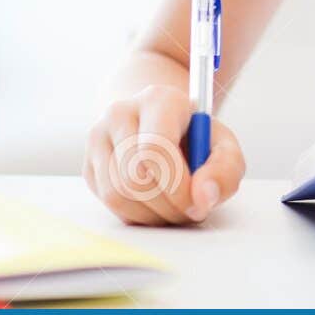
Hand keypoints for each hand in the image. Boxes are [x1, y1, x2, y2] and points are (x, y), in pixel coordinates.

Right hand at [82, 85, 244, 225]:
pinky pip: (108, 203)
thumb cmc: (195, 135)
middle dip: (167, 205)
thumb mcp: (223, 145)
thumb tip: (203, 198)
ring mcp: (98, 136)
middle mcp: (121, 112)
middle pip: (134, 177)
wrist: (162, 121)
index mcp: (159, 99)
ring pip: (117, 194)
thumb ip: (225, 169)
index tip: (198, 202)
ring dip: (151, 215)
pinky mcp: (89, 162)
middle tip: (189, 210)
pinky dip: (136, 215)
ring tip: (175, 208)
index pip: (154, 151)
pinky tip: (155, 205)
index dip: (177, 187)